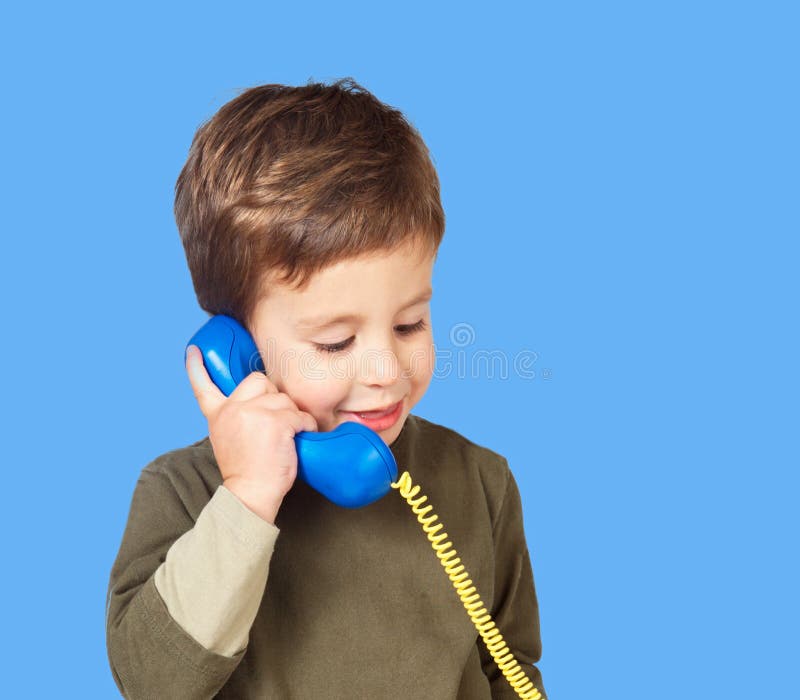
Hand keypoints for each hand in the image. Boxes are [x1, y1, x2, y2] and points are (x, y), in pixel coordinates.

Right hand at [185, 345, 317, 522]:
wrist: (250, 494)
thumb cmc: (245, 471)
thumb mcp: (226, 439)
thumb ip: (235, 418)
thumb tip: (257, 404)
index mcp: (218, 415)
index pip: (203, 386)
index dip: (197, 367)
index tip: (193, 350)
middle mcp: (232, 409)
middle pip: (259, 380)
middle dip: (272, 396)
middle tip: (275, 420)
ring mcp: (254, 414)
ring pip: (283, 398)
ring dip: (292, 414)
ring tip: (288, 435)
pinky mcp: (276, 423)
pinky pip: (300, 414)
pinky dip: (306, 425)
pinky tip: (302, 437)